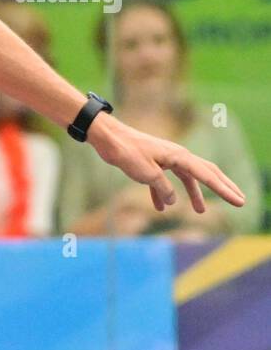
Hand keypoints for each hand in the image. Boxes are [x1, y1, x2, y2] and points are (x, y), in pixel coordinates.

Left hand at [87, 114, 245, 213]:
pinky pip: (164, 180)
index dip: (225, 190)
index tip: (240, 201)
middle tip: (239, 200)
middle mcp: (177, 156)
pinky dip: (164, 193)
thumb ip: (163, 188)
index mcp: (180, 157)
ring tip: (200, 211)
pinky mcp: (153, 162)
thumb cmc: (127, 152)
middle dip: (222, 188)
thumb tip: (172, 202)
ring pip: (186, 178)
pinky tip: (160, 207)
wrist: (109, 139)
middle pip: (206, 173)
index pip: (208, 176)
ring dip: (193, 194)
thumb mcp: (148, 175)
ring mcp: (165, 159)